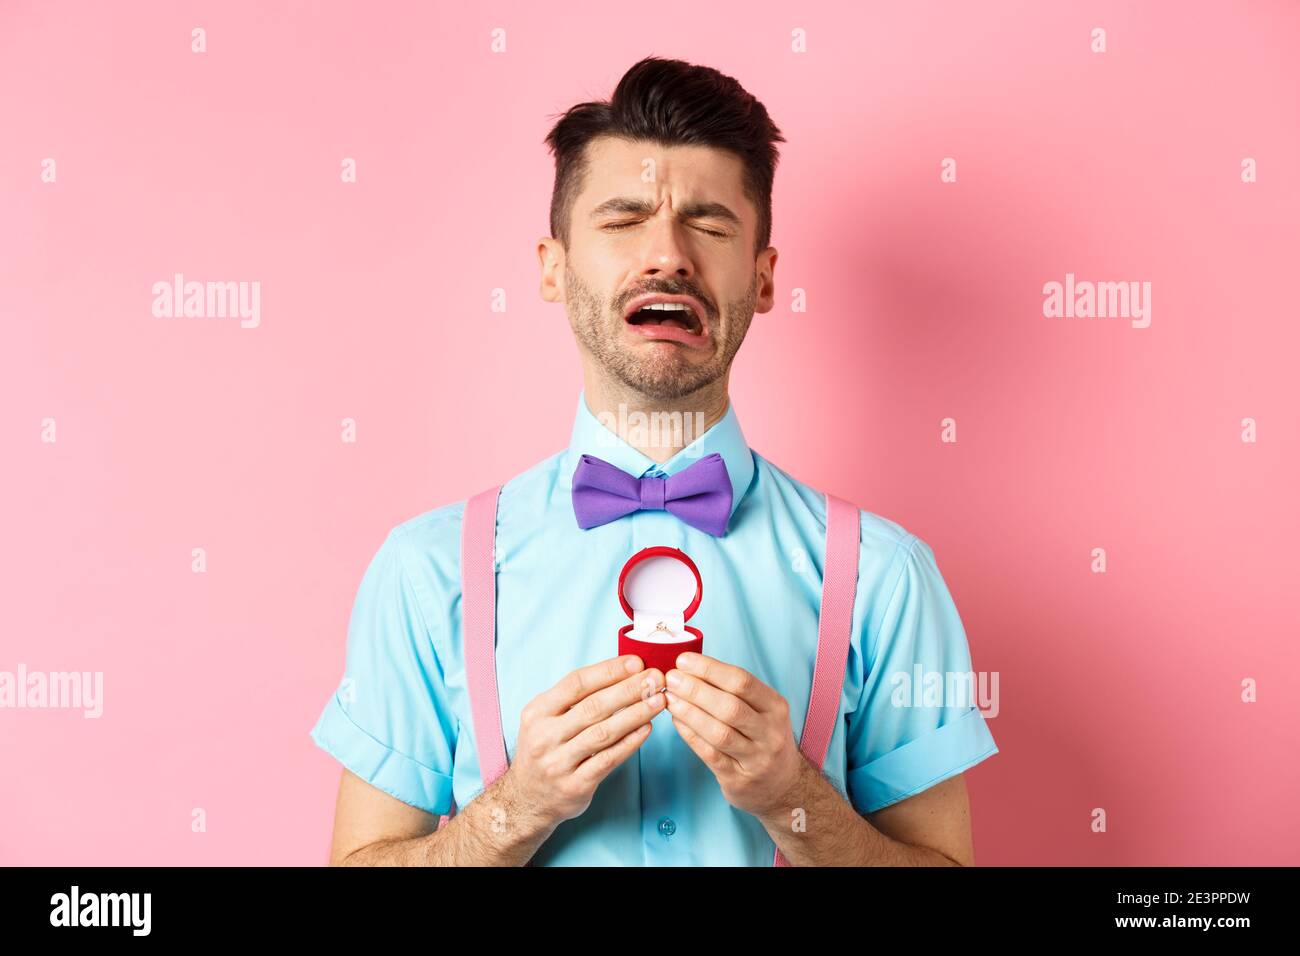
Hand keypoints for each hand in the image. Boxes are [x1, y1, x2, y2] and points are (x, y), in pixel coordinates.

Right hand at [507, 655, 664, 826]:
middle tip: (655, 678)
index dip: (608, 671)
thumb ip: (574, 698)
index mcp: (537, 712)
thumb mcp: (545, 718)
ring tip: (658, 700)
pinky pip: (608, 760)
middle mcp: (544, 736)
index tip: (636, 662)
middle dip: (628, 689)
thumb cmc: (545, 748)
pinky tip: (647, 728)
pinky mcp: (575, 786)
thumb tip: (621, 672)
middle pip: (593, 707)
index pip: (576, 684)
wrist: (527, 798)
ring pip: (603, 733)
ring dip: (635, 714)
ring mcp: (558, 763)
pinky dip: (630, 743)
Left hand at [664, 652, 805, 817]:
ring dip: (689, 712)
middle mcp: (770, 732)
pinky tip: (677, 721)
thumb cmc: (763, 738)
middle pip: (730, 706)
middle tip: (671, 679)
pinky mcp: (739, 779)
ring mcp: (756, 759)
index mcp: (776, 707)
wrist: (784, 786)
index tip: (684, 660)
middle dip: (696, 690)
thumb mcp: (763, 711)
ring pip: (719, 732)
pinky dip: (690, 735)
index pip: (742, 681)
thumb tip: (691, 667)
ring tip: (669, 699)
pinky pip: (710, 754)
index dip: (710, 669)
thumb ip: (734, 691)